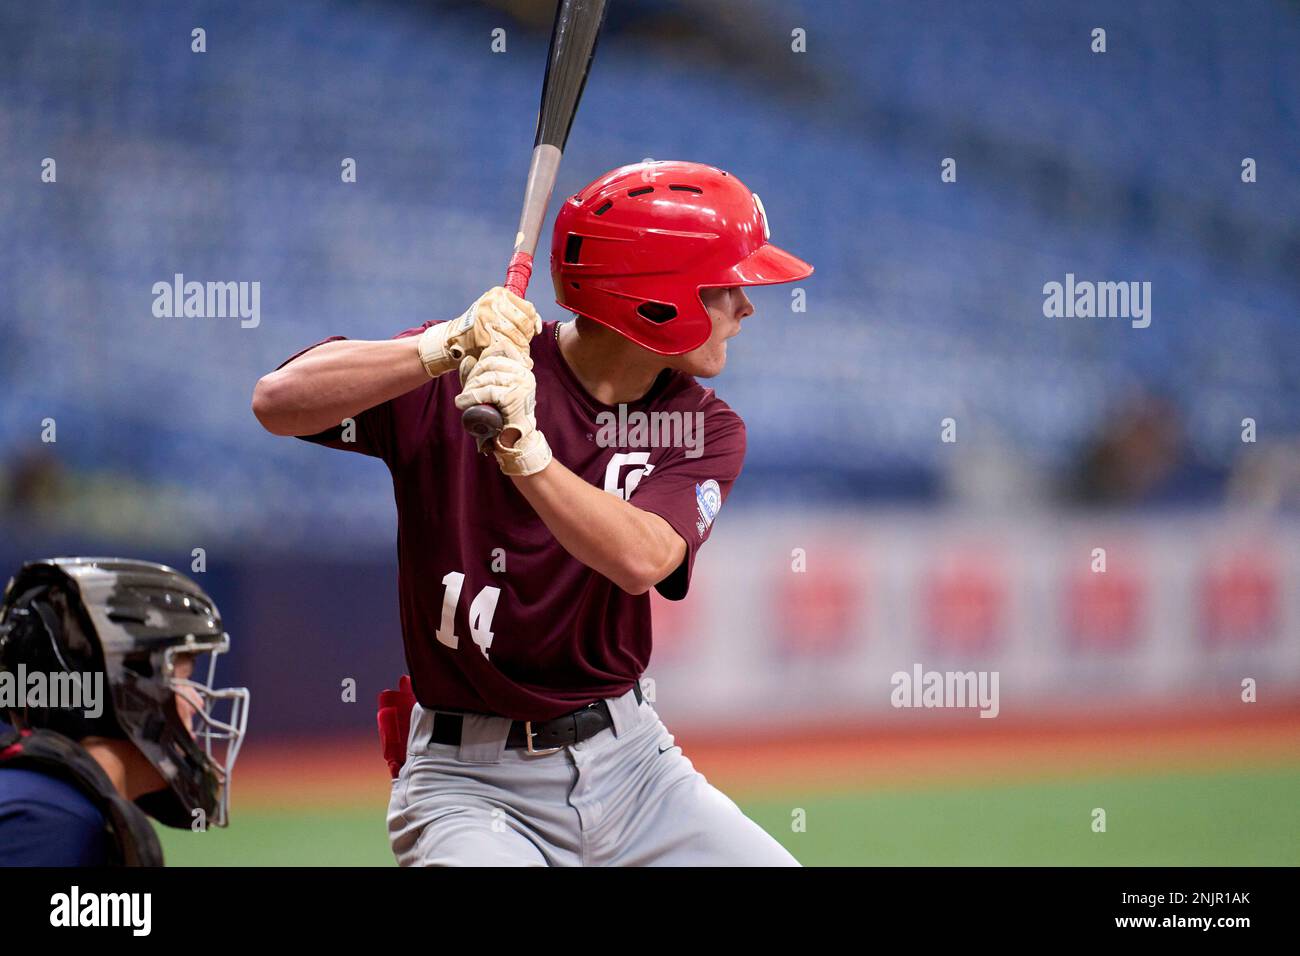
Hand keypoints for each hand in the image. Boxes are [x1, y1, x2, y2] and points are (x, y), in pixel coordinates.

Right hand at [417, 287, 540, 377]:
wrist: (455, 337)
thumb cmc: (482, 325)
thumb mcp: (500, 311)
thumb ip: (521, 314)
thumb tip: (538, 328)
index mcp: (499, 294)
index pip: (529, 309)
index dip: (532, 324)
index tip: (528, 332)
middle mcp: (492, 302)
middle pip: (524, 323)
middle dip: (526, 337)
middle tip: (523, 344)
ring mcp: (486, 318)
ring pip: (516, 335)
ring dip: (520, 347)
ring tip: (517, 351)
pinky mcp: (483, 334)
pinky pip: (505, 345)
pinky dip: (510, 352)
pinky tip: (507, 354)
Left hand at [453, 338, 551, 475]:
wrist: (515, 441)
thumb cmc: (503, 416)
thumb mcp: (493, 390)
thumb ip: (481, 374)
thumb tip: (467, 360)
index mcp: (523, 368)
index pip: (501, 348)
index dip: (482, 358)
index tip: (474, 375)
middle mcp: (525, 373)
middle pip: (489, 363)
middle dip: (472, 376)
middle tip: (465, 391)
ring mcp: (522, 384)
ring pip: (487, 377)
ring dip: (470, 388)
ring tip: (462, 400)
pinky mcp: (514, 397)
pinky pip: (487, 391)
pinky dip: (471, 397)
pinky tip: (462, 403)